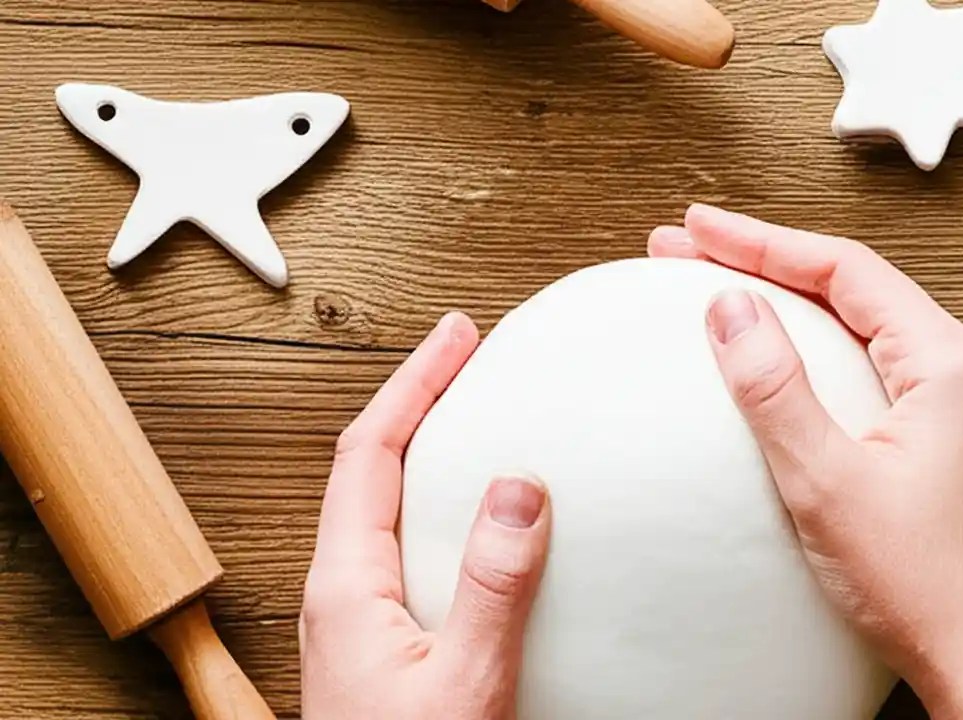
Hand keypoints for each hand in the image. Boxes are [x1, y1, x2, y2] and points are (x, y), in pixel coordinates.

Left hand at [300, 312, 551, 719]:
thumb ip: (493, 588)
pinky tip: (480, 519)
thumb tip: (520, 487)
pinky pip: (406, 547)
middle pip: (372, 466)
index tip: (456, 333)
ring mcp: (358, 619)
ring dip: (428, 450)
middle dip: (419, 400)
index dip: (415, 382)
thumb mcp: (464, 687)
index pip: (372, 451)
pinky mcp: (382, 643)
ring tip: (474, 416)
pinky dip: (441, 505)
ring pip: (387, 506)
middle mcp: (341, 593)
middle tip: (466, 356)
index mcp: (346, 587)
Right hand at [650, 206, 962, 719]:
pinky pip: (860, 366)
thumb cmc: (924, 585)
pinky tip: (768, 357)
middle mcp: (954, 369)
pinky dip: (806, 348)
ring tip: (712, 285)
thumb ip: (774, 388)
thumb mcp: (826, 482)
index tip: (698, 228)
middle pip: (848, 285)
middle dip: (763, 260)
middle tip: (687, 247)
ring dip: (782, 301)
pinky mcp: (930, 436)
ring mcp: (946, 403)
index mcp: (944, 361)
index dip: (761, 240)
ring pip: (853, 323)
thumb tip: (727, 307)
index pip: (843, 268)